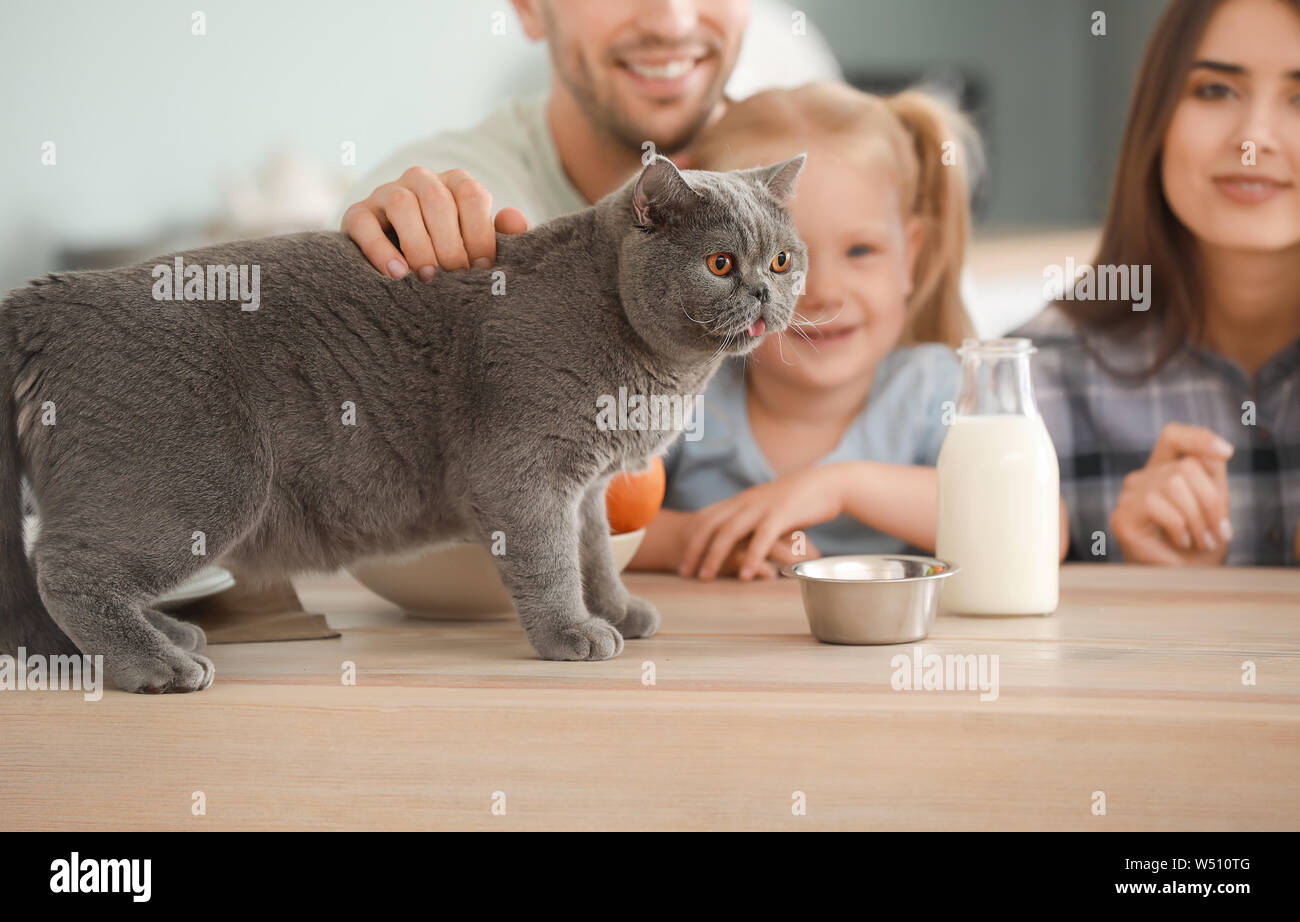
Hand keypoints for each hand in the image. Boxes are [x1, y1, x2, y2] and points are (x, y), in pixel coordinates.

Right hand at [340, 167, 527, 278]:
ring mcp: (386, 193)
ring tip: (428, 278)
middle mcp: (421, 180)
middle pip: (436, 199)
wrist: (402, 266)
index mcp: (455, 183)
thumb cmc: (452, 255)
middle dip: (449, 244)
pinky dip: (380, 250)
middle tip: (454, 278)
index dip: (479, 232)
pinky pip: (363, 223)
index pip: (470, 194)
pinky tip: (397, 275)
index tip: (483, 267)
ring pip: (401, 204)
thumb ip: (502, 236)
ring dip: (418, 244)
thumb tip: (516, 220)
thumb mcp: (479, 246)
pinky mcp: (357, 214)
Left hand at [679, 465, 844, 580]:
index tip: (682, 562)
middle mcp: (746, 502)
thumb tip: (739, 539)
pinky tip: (744, 576)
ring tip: (705, 577)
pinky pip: (761, 538)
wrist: (829, 484)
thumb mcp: (768, 507)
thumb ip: (752, 520)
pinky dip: (750, 557)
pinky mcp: (781, 514)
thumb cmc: (800, 500)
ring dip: (715, 556)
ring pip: (729, 532)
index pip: (707, 519)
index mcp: (741, 500)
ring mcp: (762, 507)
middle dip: (694, 550)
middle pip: (711, 526)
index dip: (692, 540)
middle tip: (684, 573)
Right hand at [1110, 423, 1233, 564]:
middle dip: (1211, 501)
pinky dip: (1178, 525)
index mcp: (1163, 471)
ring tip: (1200, 540)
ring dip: (1197, 518)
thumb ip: (1212, 475)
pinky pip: (1156, 504)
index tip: (1227, 453)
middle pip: (1184, 466)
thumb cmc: (1198, 547)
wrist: (1183, 584)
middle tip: (1216, 532)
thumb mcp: (1214, 505)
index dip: (1199, 437)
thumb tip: (1219, 453)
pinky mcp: (1122, 516)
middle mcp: (1142, 478)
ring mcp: (1129, 496)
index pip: (1173, 437)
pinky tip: (1180, 541)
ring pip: (1173, 483)